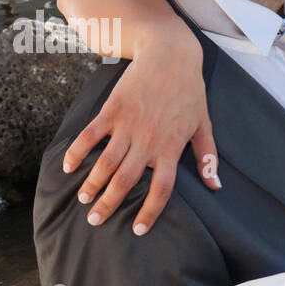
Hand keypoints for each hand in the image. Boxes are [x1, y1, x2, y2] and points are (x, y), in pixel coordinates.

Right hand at [62, 33, 218, 234]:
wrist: (170, 55)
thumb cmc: (190, 92)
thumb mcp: (204, 124)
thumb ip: (207, 157)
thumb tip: (215, 186)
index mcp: (170, 147)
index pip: (161, 188)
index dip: (150, 211)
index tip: (138, 230)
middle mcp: (147, 141)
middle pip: (125, 181)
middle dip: (109, 204)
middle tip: (95, 221)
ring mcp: (127, 125)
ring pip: (105, 163)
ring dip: (91, 184)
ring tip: (82, 200)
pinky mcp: (111, 111)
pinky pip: (90, 136)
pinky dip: (77, 152)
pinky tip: (69, 167)